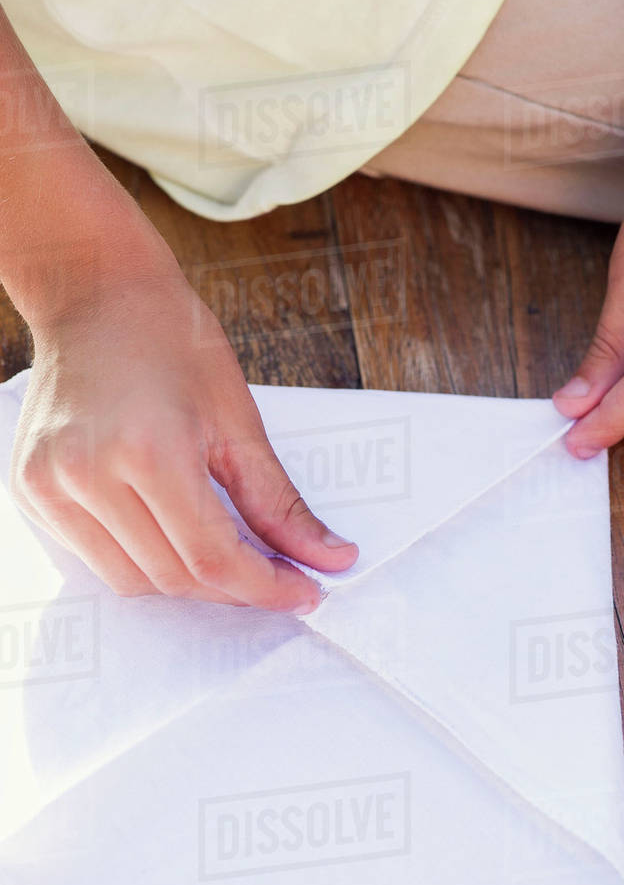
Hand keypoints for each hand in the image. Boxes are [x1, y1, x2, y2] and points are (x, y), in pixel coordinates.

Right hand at [11, 262, 357, 609]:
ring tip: (224, 551)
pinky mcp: (31, 490)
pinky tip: (171, 532)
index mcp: (147, 451)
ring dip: (187, 580)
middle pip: (173, 577)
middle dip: (233, 587)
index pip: (212, 558)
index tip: (304, 591)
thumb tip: (330, 559)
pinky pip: (95, 557)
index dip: (265, 587)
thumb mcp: (238, 418)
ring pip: (132, 580)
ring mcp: (49, 486)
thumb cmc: (171, 338)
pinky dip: (142, 559)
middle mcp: (87, 475)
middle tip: (276, 572)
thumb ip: (278, 502)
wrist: (95, 293)